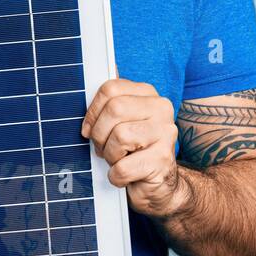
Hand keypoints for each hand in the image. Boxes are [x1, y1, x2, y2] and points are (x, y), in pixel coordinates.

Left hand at [80, 78, 189, 218]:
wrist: (160, 186)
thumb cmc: (135, 152)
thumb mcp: (122, 122)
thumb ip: (112, 100)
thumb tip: (101, 69)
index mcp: (148, 94)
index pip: (110, 89)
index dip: (93, 112)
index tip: (90, 128)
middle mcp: (162, 109)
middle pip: (114, 110)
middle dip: (100, 135)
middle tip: (104, 148)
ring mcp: (165, 134)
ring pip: (119, 137)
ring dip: (110, 156)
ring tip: (119, 160)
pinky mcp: (163, 160)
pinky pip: (123, 167)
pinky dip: (117, 176)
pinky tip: (127, 176)